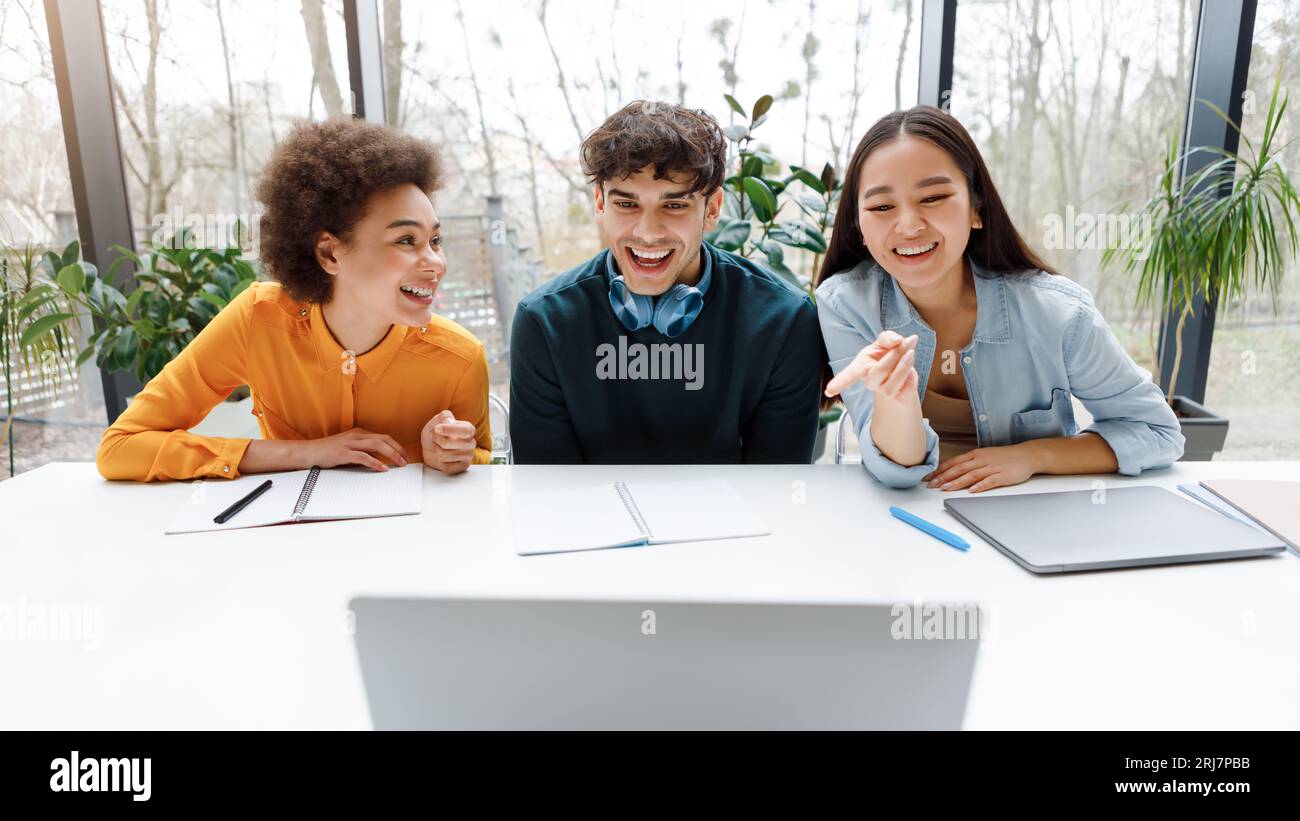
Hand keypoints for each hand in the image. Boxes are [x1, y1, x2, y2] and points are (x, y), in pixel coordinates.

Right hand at [304, 427, 407, 471]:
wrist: (306, 453)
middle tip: (406, 460)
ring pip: (376, 445)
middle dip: (397, 449)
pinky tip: (383, 468)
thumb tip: (379, 461)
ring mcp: (349, 443)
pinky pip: (362, 457)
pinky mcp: (342, 453)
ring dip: (391, 454)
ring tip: (400, 464)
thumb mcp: (348, 449)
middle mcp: (355, 435)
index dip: (396, 446)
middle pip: (383, 439)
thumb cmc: (326, 453)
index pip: (383, 437)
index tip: (404, 455)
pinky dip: (375, 462)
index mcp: (358, 433)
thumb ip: (362, 452)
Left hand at [421, 410, 475, 475]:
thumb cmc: (437, 434)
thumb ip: (443, 417)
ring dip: (437, 450)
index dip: (448, 429)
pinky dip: (439, 462)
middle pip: (448, 443)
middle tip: (436, 437)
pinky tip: (443, 457)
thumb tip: (449, 421)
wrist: (433, 449)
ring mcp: (468, 456)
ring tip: (439, 447)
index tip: (437, 428)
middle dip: (437, 439)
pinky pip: (446, 466)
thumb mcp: (437, 421)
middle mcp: (471, 442)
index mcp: (468, 429)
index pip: (465, 430)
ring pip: (443, 455)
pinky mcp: (463, 467)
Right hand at [824, 331, 919, 403]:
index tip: (829, 391)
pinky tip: (911, 371)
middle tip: (908, 341)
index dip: (840, 382)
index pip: (850, 374)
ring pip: (893, 381)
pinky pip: (907, 386)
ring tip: (911, 351)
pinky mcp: (898, 397)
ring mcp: (883, 391)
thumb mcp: (885, 341)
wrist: (902, 370)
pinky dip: (912, 374)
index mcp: (861, 366)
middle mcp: (869, 381)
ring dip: (905, 365)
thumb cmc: (887, 353)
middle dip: (895, 355)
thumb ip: (888, 337)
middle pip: (879, 371)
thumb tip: (896, 341)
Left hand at [923, 443, 1039, 492]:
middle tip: (931, 485)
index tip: (927, 477)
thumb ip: (968, 463)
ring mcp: (992, 467)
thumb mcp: (983, 456)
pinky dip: (980, 485)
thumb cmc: (1003, 457)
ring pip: (971, 475)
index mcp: (975, 455)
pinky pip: (990, 481)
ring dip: (957, 482)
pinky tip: (972, 490)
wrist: (1026, 455)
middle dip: (943, 477)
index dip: (939, 470)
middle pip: (959, 469)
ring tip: (946, 488)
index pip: (953, 462)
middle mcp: (981, 460)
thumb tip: (950, 471)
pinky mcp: (1003, 475)